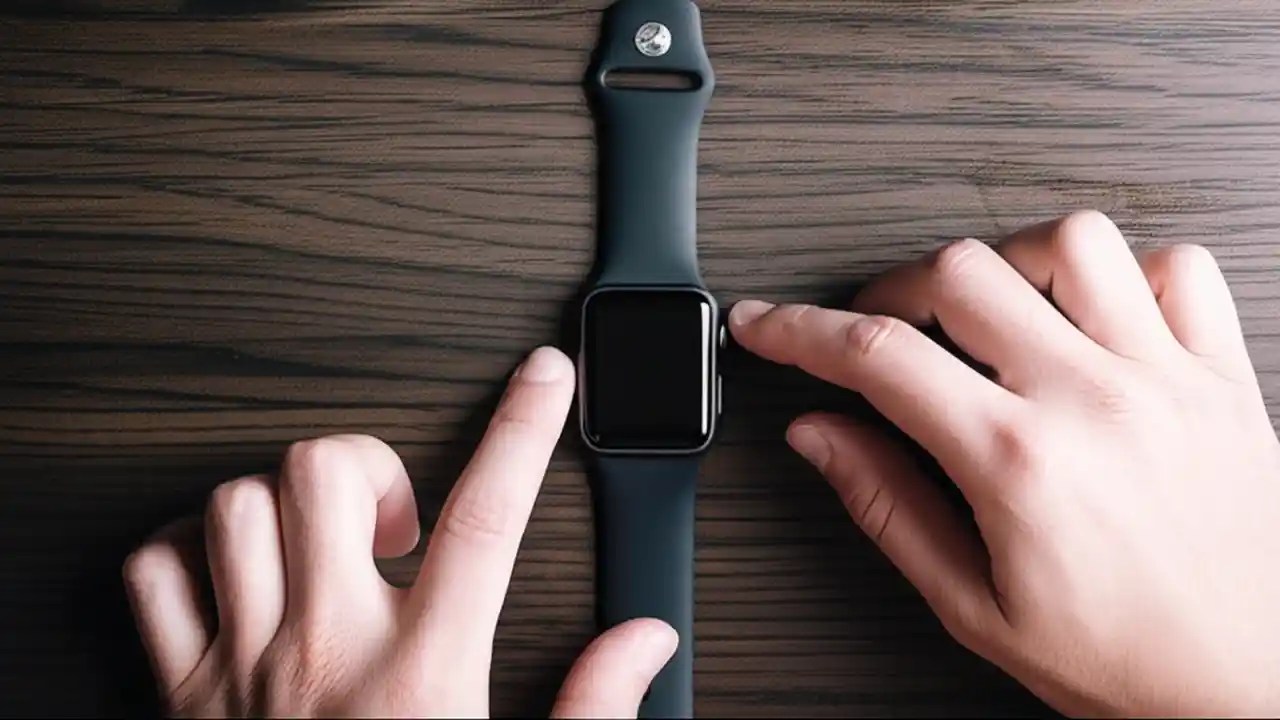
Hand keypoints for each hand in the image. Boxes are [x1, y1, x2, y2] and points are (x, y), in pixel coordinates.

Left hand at [122, 346, 675, 717]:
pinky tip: (240, 576)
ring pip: (237, 507)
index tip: (544, 378)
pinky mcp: (185, 694)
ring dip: (285, 503)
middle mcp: (328, 653)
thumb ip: (592, 709)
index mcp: (425, 676)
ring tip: (325, 545)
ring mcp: (246, 667)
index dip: (525, 429)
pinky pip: (156, 578)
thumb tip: (645, 643)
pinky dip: (189, 555)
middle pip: (327, 474)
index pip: (489, 516)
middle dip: (369, 463)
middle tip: (397, 514)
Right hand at [730, 211, 1279, 716]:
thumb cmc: (1130, 661)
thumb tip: (823, 436)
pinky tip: (1094, 314)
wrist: (1257, 687)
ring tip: (988, 308)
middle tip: (880, 330)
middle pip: (960, 273)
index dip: (799, 330)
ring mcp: (1166, 379)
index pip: (879, 357)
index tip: (768, 324)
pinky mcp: (1224, 377)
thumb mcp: (973, 605)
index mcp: (1021, 464)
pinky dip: (1125, 272)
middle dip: (890, 291)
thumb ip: (887, 506)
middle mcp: (1095, 402)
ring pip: (1070, 242)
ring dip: (1005, 261)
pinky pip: (1178, 268)